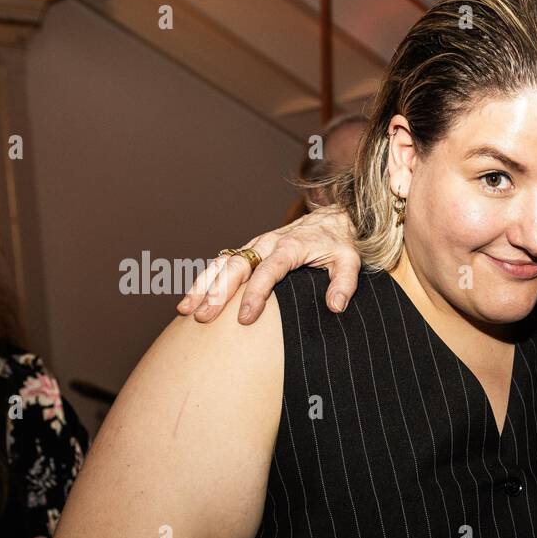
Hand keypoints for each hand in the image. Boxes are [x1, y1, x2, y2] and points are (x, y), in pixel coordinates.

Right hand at [178, 206, 359, 324]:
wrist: (333, 219)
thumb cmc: (340, 244)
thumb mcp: (350, 262)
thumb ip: (344, 283)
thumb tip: (335, 306)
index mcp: (290, 247)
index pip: (268, 272)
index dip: (255, 294)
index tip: (245, 317)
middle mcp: (267, 244)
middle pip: (236, 267)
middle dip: (217, 292)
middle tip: (203, 317)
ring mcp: (255, 246)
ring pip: (223, 264)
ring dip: (203, 285)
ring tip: (186, 310)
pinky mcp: (250, 251)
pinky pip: (223, 264)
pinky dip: (206, 280)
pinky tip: (192, 300)